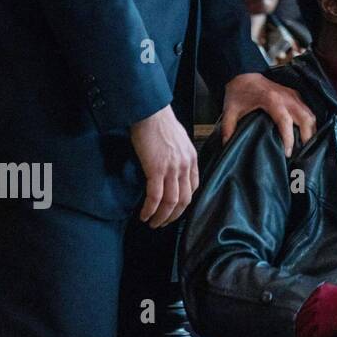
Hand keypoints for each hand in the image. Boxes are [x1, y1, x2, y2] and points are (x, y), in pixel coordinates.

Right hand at [130, 104, 198, 227]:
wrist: (151, 112)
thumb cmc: (161, 124)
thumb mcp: (178, 141)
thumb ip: (179, 156)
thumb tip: (172, 168)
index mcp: (192, 159)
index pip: (193, 188)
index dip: (184, 203)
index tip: (174, 210)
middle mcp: (185, 166)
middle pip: (185, 200)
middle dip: (174, 216)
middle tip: (163, 223)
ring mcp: (172, 168)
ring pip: (171, 202)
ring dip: (161, 217)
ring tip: (152, 223)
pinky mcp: (156, 169)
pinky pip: (155, 196)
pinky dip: (150, 209)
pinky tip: (144, 215)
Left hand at [218, 72, 316, 156]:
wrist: (244, 73)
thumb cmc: (238, 92)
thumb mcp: (230, 110)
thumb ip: (228, 128)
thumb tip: (227, 145)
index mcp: (272, 100)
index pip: (286, 122)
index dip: (289, 139)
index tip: (288, 153)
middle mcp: (287, 97)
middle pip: (306, 118)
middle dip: (307, 137)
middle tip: (303, 154)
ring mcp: (293, 95)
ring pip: (310, 114)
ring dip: (311, 130)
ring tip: (307, 146)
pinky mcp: (295, 95)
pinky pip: (308, 110)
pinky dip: (310, 123)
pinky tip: (306, 134)